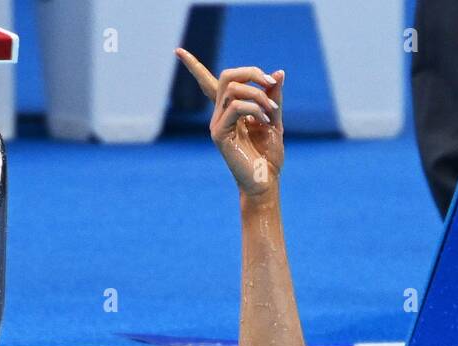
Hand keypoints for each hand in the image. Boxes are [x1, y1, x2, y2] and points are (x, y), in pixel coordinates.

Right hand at [175, 48, 283, 198]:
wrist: (266, 182)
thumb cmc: (269, 156)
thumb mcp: (274, 120)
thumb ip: (273, 97)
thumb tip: (279, 72)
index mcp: (230, 110)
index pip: (208, 83)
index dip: (193, 66)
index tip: (178, 50)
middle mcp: (219, 115)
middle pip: (227, 76)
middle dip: (251, 72)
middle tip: (271, 82)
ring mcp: (217, 124)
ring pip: (233, 89)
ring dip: (258, 94)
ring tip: (271, 110)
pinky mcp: (219, 135)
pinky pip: (235, 107)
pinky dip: (254, 108)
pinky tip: (264, 120)